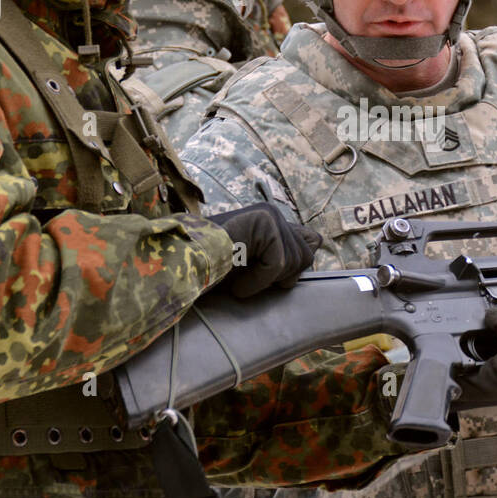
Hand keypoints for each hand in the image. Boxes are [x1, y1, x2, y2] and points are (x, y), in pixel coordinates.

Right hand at [206, 203, 321, 298]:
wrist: (179, 267)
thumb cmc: (211, 273)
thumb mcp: (256, 267)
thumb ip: (286, 254)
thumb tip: (317, 240)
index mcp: (270, 223)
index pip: (309, 240)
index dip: (295, 264)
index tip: (272, 276)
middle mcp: (271, 214)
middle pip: (306, 257)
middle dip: (280, 277)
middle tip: (249, 277)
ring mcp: (268, 215)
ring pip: (293, 262)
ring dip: (265, 280)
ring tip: (238, 277)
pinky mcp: (264, 222)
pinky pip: (276, 265)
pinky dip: (256, 282)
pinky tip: (235, 283)